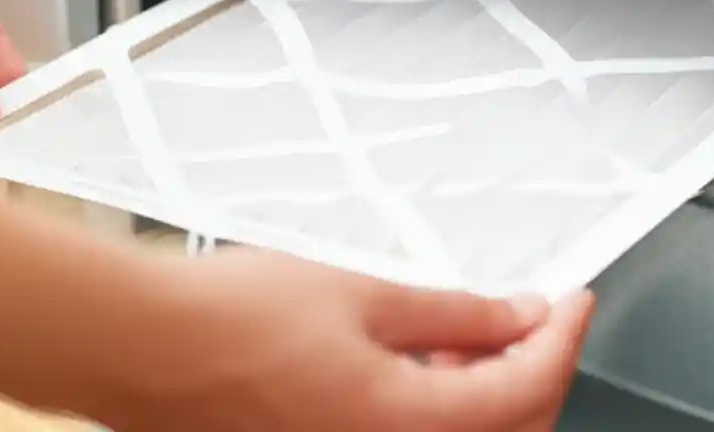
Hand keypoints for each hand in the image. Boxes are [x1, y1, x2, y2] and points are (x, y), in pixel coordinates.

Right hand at [101, 249, 593, 431]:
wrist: (141, 348)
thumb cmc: (230, 320)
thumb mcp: (362, 295)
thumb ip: (454, 313)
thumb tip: (517, 317)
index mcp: (407, 429)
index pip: (527, 389)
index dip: (562, 338)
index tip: (572, 301)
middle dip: (529, 372)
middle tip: (524, 316)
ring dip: (481, 394)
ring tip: (462, 333)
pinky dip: (433, 411)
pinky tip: (413, 364)